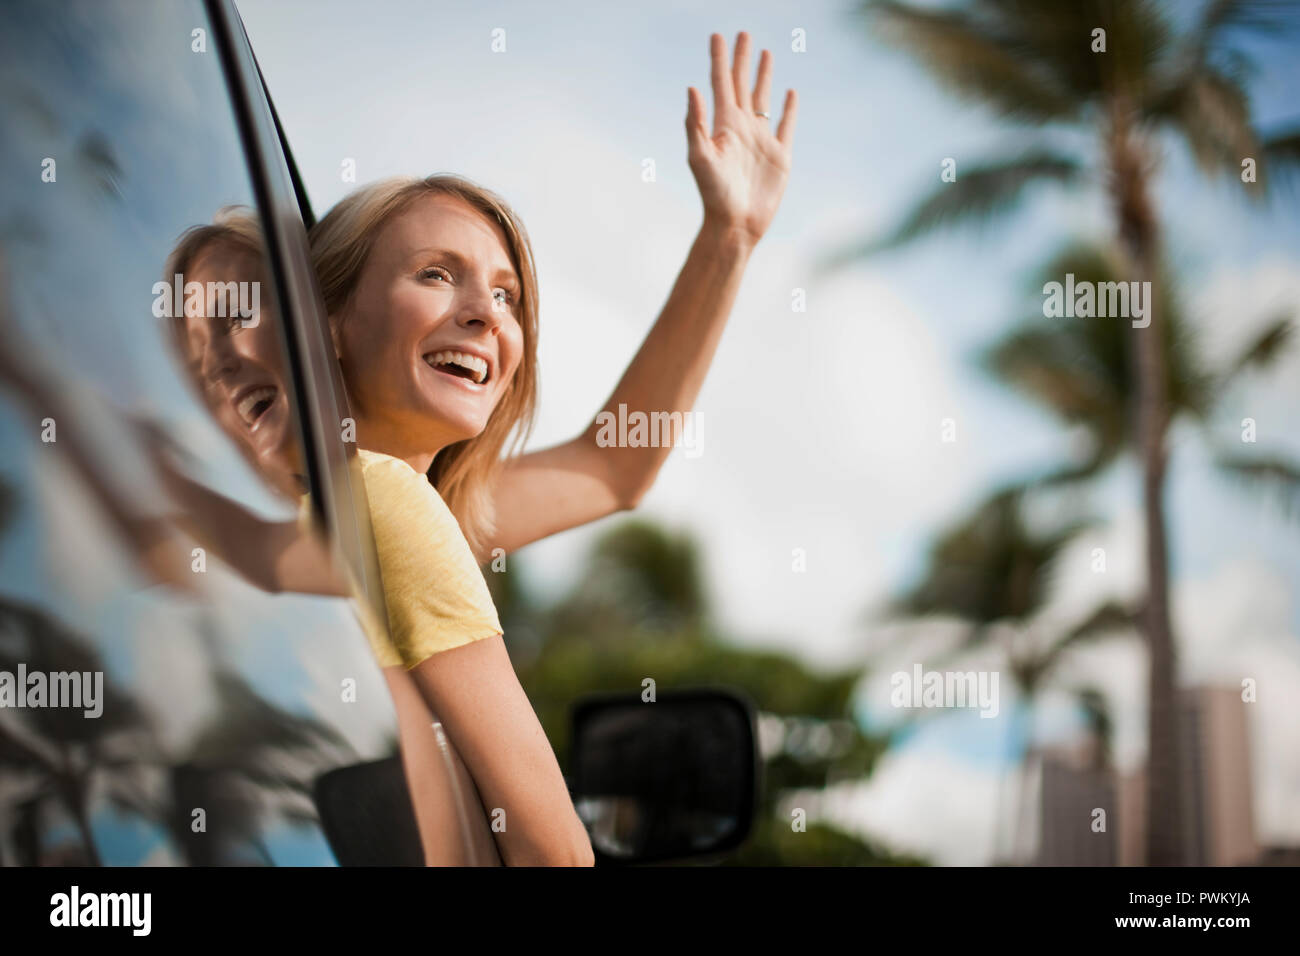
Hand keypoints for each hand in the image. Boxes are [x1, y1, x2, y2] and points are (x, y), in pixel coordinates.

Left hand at [686, 32, 797, 246]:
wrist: (735, 224)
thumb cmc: (714, 194)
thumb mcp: (699, 157)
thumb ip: (695, 123)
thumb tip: (691, 87)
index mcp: (723, 125)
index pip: (720, 84)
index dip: (719, 59)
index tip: (718, 35)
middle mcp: (741, 128)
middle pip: (742, 84)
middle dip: (742, 59)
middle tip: (742, 33)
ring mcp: (761, 140)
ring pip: (763, 99)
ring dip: (764, 76)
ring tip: (765, 53)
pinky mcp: (779, 155)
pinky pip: (785, 125)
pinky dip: (788, 108)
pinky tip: (789, 93)